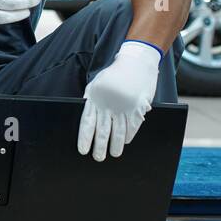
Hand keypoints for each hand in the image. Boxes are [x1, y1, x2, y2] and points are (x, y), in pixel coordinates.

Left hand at [77, 40, 162, 160]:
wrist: (136, 62)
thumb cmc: (115, 75)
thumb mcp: (97, 85)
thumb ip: (92, 102)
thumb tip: (89, 123)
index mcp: (95, 98)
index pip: (87, 123)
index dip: (85, 138)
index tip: (83, 150)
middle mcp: (108, 104)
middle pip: (102, 131)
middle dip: (100, 147)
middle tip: (98, 158)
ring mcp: (123, 106)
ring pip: (118, 132)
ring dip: (115, 146)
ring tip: (113, 154)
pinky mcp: (137, 107)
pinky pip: (132, 127)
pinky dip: (128, 136)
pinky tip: (124, 142)